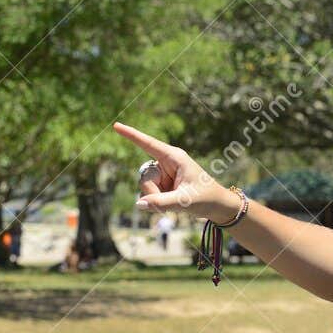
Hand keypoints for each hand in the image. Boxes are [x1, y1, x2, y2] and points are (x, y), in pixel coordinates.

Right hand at [113, 122, 239, 222]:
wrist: (216, 206)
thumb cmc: (205, 198)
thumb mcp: (184, 201)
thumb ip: (161, 203)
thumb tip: (138, 204)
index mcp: (174, 157)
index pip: (149, 144)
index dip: (131, 135)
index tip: (116, 126)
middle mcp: (166, 162)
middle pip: (144, 176)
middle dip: (152, 192)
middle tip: (172, 201)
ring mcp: (163, 173)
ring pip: (145, 186)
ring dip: (155, 198)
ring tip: (175, 201)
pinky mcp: (162, 183)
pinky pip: (148, 193)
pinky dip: (155, 202)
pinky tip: (171, 203)